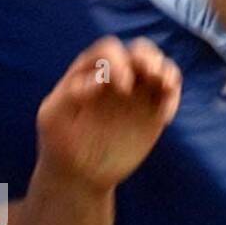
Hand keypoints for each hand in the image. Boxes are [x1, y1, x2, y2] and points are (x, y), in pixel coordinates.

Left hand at [36, 36, 181, 193]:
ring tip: (165, 86)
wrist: (79, 174)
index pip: (108, 50)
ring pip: (159, 66)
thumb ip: (70, 93)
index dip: (118, 61)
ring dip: (166, 70)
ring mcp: (136, 92)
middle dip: (148, 57)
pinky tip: (164, 117)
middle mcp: (116, 76)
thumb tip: (99, 78)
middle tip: (150, 74)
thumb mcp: (53, 117)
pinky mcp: (152, 112)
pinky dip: (172, 98)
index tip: (123, 86)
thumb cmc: (60, 142)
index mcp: (90, 71)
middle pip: (139, 50)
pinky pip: (169, 94)